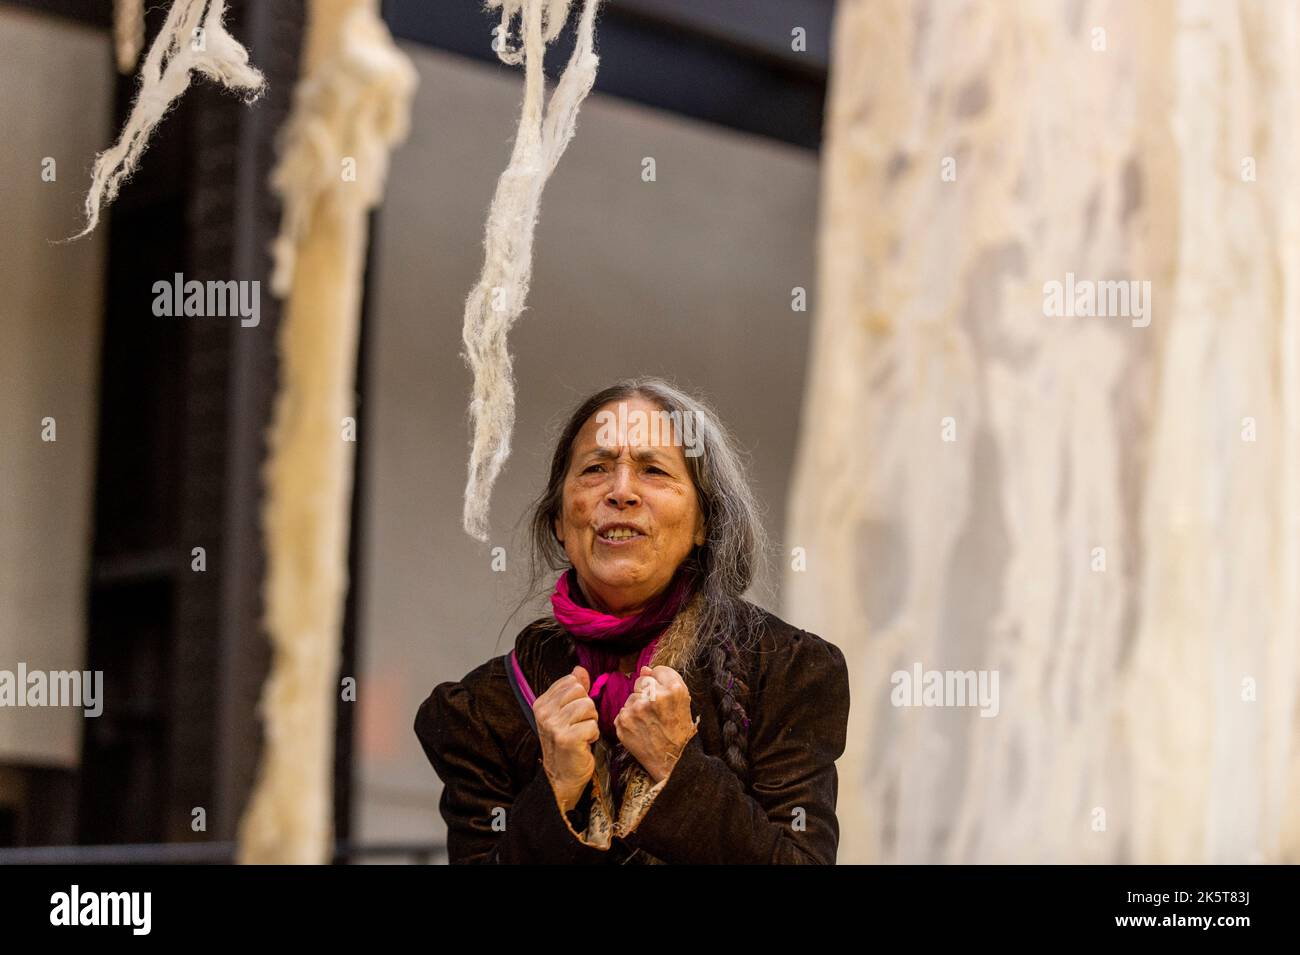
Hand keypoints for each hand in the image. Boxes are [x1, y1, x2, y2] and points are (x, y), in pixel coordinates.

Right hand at [534, 666, 598, 810]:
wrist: (561, 776)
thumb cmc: (567, 743)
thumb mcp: (565, 713)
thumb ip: (572, 690)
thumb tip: (579, 669)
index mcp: (542, 703)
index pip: (571, 681)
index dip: (579, 697)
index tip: (573, 715)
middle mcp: (544, 713)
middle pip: (580, 692)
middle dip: (587, 708)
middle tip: (579, 725)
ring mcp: (554, 726)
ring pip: (588, 706)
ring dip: (591, 721)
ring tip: (582, 734)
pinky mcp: (567, 738)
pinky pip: (592, 725)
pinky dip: (593, 735)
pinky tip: (584, 743)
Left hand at [614, 665, 695, 783]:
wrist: (674, 762)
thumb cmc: (680, 732)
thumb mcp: (683, 703)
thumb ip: (666, 682)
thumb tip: (644, 669)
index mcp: (674, 689)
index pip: (658, 670)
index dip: (660, 682)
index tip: (663, 694)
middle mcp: (655, 696)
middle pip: (641, 681)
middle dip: (646, 693)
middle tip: (656, 712)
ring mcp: (637, 709)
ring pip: (631, 697)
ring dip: (636, 707)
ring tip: (649, 723)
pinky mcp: (623, 722)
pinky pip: (622, 711)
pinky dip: (628, 720)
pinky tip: (640, 730)